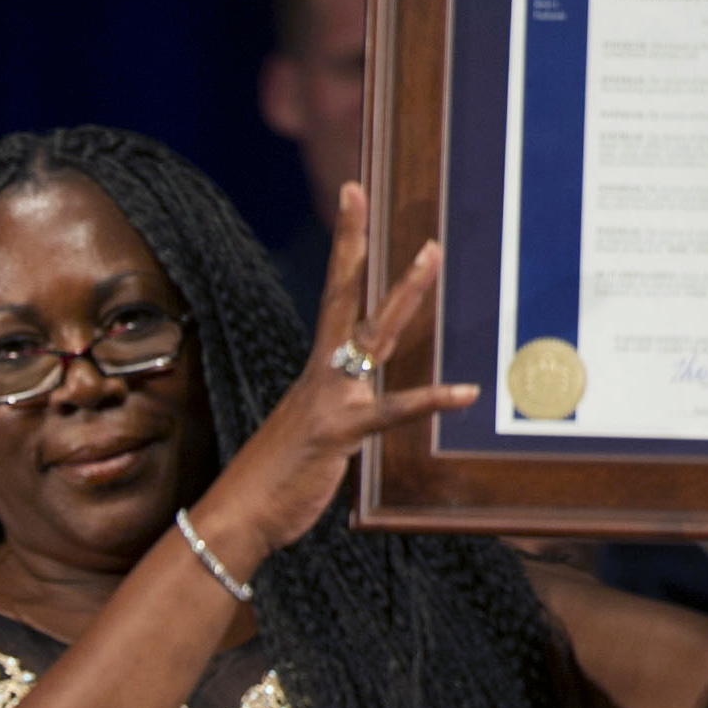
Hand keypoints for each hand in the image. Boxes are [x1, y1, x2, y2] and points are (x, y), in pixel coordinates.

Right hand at [189, 182, 479, 571]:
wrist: (241, 515)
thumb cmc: (274, 482)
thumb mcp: (312, 437)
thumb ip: (339, 415)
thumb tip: (359, 410)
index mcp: (318, 372)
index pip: (335, 298)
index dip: (344, 247)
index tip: (350, 198)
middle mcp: (323, 374)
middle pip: (342, 296)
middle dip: (352, 244)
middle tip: (358, 191)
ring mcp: (332, 399)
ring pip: (373, 335)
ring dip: (404, 294)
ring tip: (430, 255)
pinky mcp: (342, 433)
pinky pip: (392, 410)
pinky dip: (430, 400)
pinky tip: (466, 393)